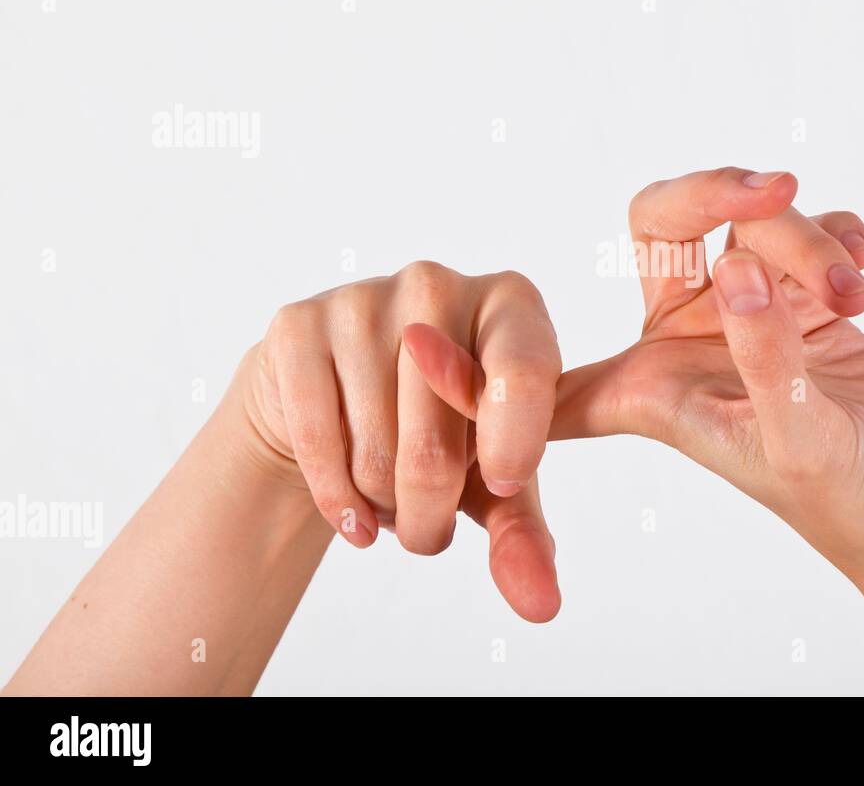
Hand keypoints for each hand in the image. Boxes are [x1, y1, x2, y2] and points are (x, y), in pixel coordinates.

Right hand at [240, 261, 562, 621]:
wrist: (338, 401)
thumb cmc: (444, 430)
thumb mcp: (495, 479)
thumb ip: (524, 535)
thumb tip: (540, 606)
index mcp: (512, 304)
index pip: (523, 372)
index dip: (514, 444)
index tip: (504, 482)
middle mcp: (437, 284)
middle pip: (434, 445)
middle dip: (429, 516)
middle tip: (427, 528)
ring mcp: (362, 298)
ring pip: (374, 455)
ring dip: (382, 509)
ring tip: (389, 496)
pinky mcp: (296, 324)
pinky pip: (316, 443)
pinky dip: (336, 501)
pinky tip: (351, 511)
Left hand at [553, 168, 863, 581]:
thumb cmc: (855, 506)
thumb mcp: (800, 443)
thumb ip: (763, 357)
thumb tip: (735, 266)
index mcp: (654, 390)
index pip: (564, 360)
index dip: (522, 351)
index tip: (506, 341)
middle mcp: (689, 343)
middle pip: (664, 225)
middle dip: (714, 195)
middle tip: (776, 193)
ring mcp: (753, 316)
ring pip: (753, 225)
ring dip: (807, 239)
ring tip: (856, 294)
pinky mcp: (810, 304)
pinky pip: (808, 231)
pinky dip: (837, 234)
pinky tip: (863, 268)